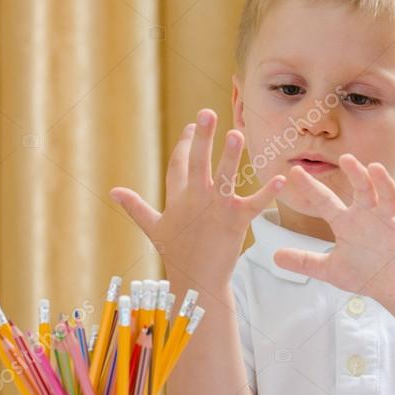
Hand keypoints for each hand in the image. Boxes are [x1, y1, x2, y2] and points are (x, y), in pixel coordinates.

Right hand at [110, 108, 285, 282]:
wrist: (196, 281)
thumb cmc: (176, 254)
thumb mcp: (153, 227)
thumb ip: (136, 206)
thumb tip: (114, 191)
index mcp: (177, 198)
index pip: (178, 163)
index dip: (184, 143)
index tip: (191, 124)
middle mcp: (195, 200)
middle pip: (197, 163)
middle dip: (201, 138)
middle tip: (207, 113)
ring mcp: (216, 210)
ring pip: (223, 177)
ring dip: (230, 156)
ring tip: (236, 134)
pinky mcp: (236, 222)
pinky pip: (254, 204)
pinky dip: (268, 192)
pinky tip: (281, 177)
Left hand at [273, 154, 394, 305]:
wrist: (390, 289)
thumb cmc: (361, 273)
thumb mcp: (329, 269)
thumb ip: (304, 262)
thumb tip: (274, 257)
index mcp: (345, 221)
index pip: (325, 200)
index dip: (310, 187)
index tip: (293, 172)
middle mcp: (366, 215)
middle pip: (361, 189)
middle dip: (354, 173)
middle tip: (345, 159)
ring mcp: (388, 222)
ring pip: (386, 196)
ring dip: (382, 182)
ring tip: (375, 168)